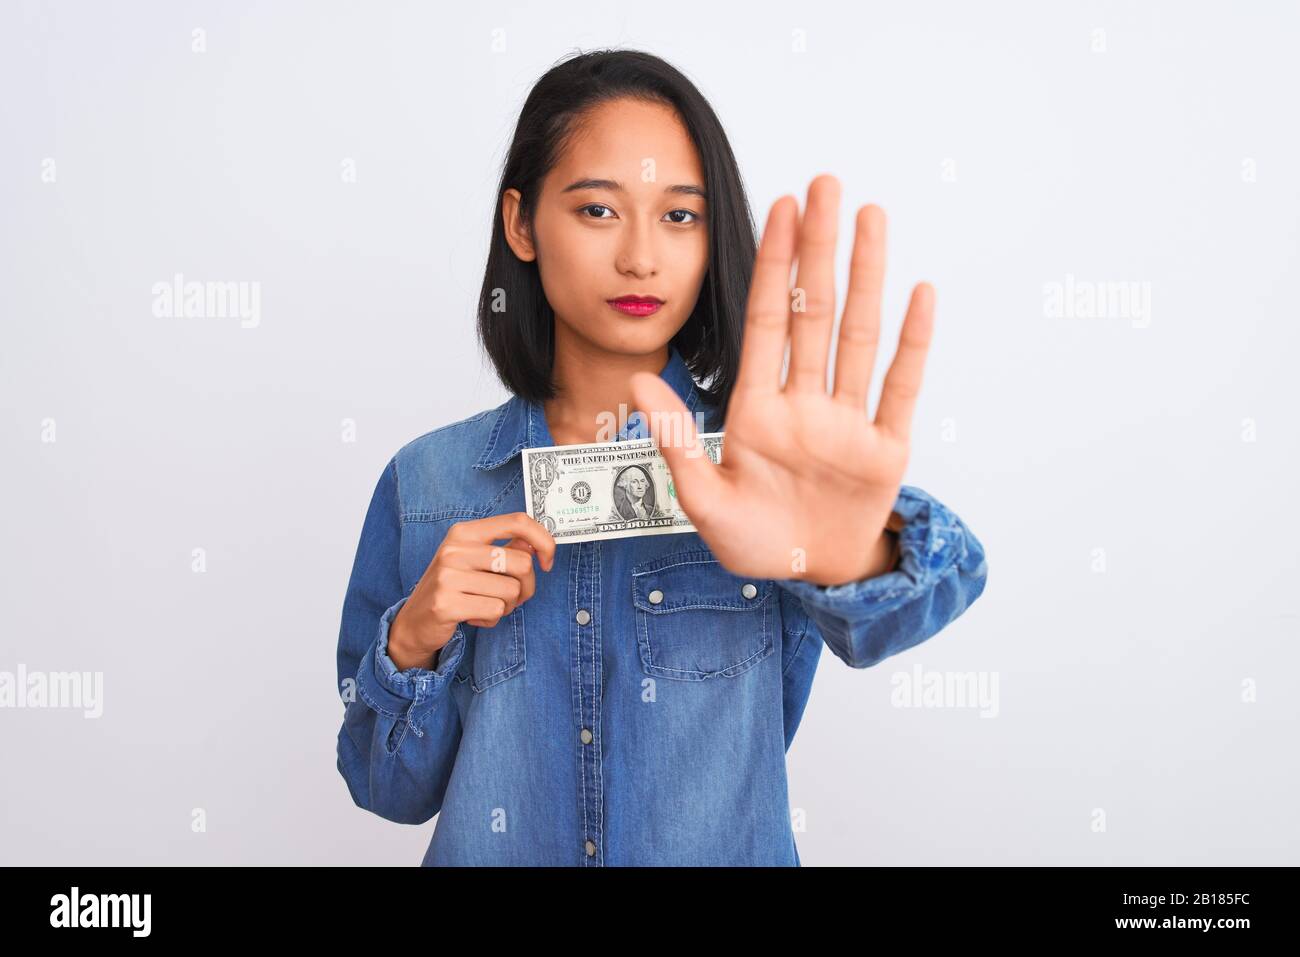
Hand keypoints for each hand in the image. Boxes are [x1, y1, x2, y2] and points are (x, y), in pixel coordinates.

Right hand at [388, 512, 555, 669]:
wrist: (414, 621)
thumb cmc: (452, 587)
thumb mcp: (474, 561)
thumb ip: (505, 550)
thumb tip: (536, 547)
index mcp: (464, 532)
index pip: (517, 522)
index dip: (543, 540)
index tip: (547, 561)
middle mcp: (455, 549)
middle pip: (522, 563)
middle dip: (527, 586)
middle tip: (513, 597)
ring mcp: (448, 576)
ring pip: (511, 591)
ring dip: (506, 606)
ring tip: (484, 605)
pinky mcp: (446, 603)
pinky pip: (494, 611)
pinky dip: (491, 619)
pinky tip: (473, 616)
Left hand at [629, 174, 933, 586]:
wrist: (810, 576)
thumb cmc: (754, 541)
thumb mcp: (704, 503)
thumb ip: (676, 443)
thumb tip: (637, 384)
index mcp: (757, 411)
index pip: (765, 323)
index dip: (772, 265)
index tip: (779, 209)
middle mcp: (804, 404)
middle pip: (813, 313)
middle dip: (818, 249)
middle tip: (825, 184)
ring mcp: (847, 422)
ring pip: (859, 336)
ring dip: (867, 277)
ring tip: (870, 217)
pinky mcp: (884, 449)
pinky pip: (900, 388)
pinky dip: (913, 344)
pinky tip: (920, 294)